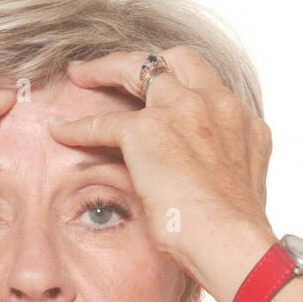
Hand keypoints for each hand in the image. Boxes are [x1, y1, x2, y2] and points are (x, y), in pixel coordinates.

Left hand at [48, 47, 277, 296]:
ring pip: (136, 68)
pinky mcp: (147, 131)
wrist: (232, 242)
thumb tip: (214, 186)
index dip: (181, 84)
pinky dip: (78, 126)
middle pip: (176, 59)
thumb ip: (226, 171)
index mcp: (240, 120)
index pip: (206, 85)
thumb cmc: (237, 234)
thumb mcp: (242, 190)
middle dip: (146, 60)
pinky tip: (60, 131)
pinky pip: (102, 122)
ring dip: (105, 69)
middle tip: (117, 69)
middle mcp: (215, 103)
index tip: (163, 94)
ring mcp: (181, 111)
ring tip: (80, 74)